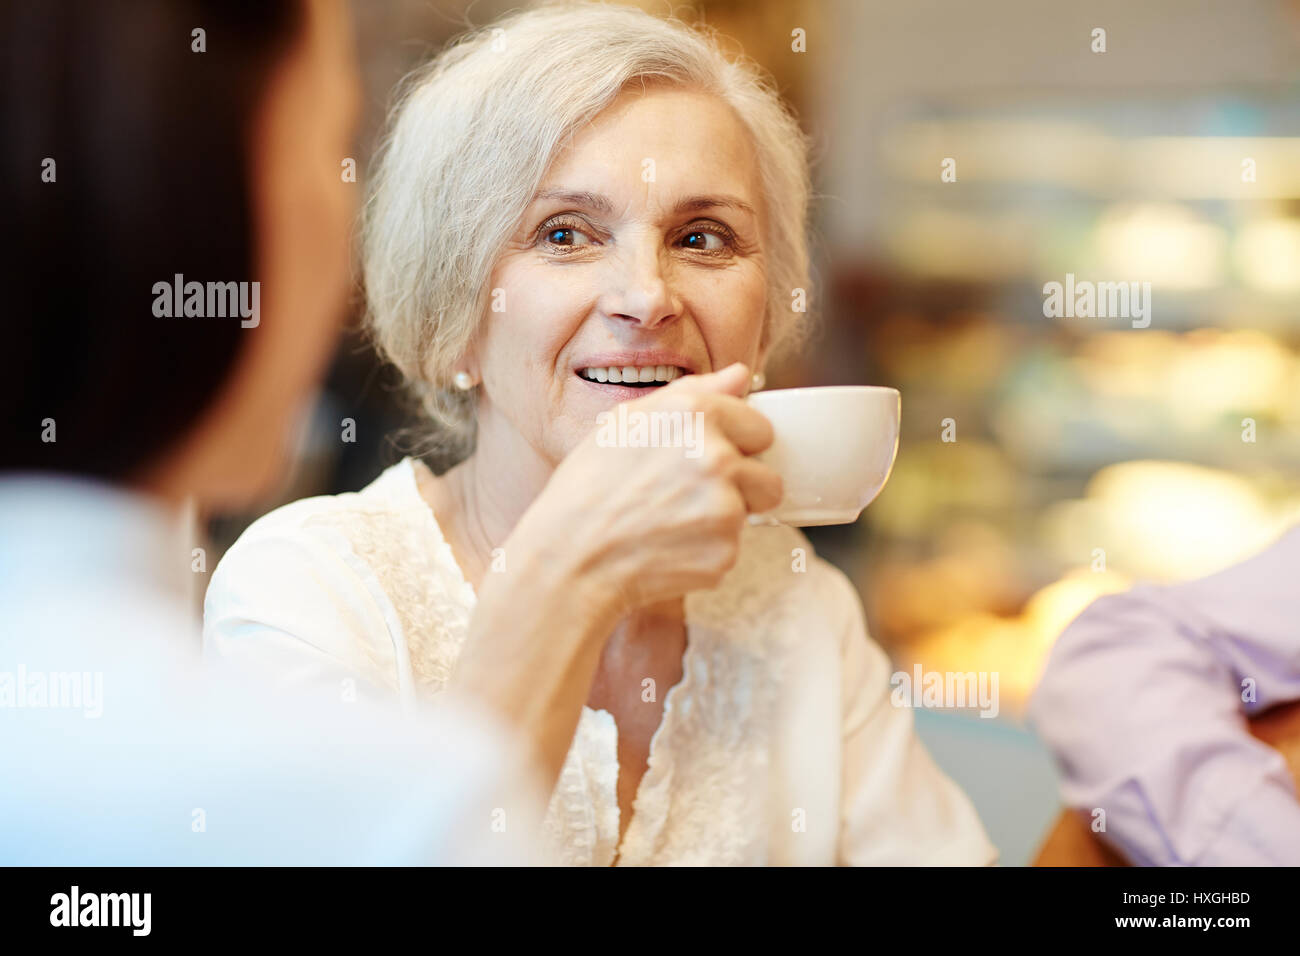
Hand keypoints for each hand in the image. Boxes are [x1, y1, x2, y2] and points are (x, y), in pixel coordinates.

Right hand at [517, 361, 782, 614]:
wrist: (571, 557)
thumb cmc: (590, 486)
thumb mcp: (628, 421)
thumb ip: (694, 391)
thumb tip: (740, 374)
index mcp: (696, 414)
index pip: (761, 429)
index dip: (736, 446)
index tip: (703, 460)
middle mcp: (718, 456)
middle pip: (768, 477)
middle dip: (741, 488)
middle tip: (690, 497)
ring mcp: (725, 507)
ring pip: (750, 515)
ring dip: (724, 520)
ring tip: (674, 522)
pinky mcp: (725, 553)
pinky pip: (731, 549)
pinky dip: (706, 552)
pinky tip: (667, 547)